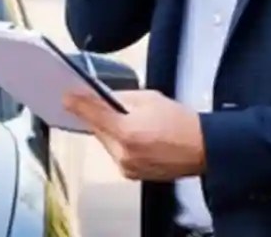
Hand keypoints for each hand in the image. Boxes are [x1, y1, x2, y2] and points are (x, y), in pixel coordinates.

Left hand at [63, 89, 204, 180]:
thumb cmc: (182, 122)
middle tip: (105, 105)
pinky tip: (135, 136)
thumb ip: (121, 98)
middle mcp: (124, 153)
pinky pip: (116, 154)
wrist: (203, 148)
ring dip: (110, 131)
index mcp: (127, 132)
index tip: (66, 98)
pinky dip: (120, 144)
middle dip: (99, 117)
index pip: (93, 115)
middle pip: (98, 130)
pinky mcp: (131, 174)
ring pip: (106, 143)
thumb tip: (100, 96)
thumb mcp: (150, 98)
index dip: (78, 104)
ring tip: (130, 122)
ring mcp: (127, 166)